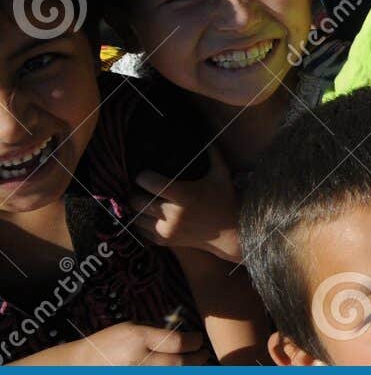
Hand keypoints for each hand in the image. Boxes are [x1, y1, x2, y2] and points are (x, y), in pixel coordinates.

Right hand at [15, 323, 208, 366]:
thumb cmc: (110, 342)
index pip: (178, 343)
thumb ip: (159, 332)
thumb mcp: (133, 327)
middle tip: (203, 355)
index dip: (194, 341)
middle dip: (197, 359)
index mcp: (138, 339)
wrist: (79, 367)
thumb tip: (187, 338)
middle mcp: (138, 361)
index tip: (198, 340)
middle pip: (179, 365)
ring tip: (197, 367)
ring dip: (189, 374)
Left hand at [132, 147, 242, 263]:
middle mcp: (173, 214)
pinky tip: (145, 216)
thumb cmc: (225, 199)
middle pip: (137, 201)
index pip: (150, 183)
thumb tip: (207, 133)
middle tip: (137, 188)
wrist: (231, 232)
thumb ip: (213, 153)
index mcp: (185, 195)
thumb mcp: (222, 174)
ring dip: (135, 209)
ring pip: (135, 218)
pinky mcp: (165, 241)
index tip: (143, 174)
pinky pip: (141, 232)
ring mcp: (167, 230)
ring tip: (139, 200)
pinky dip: (140, 223)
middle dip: (134, 193)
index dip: (142, 176)